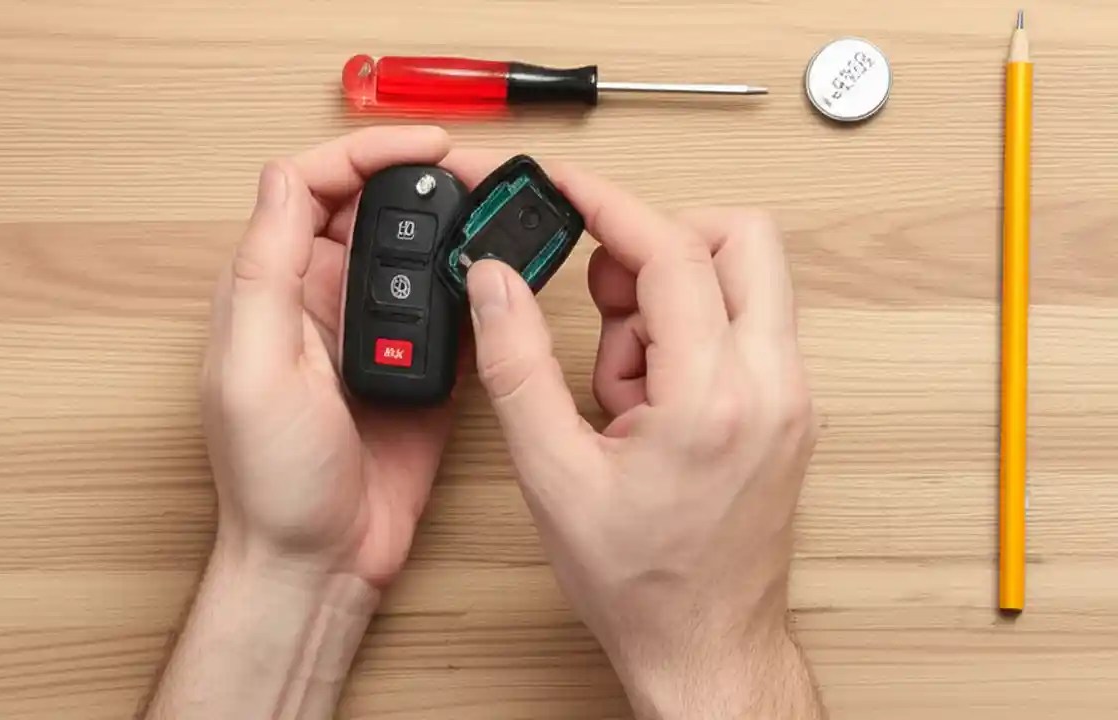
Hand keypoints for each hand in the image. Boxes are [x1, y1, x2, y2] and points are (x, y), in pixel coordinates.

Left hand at [202, 126, 454, 586]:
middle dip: (424, 178)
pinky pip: (455, 312)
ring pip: (420, 254)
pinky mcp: (422, 371)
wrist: (320, 562)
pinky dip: (480, 287)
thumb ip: (264, 272)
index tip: (423, 146)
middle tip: (477, 170)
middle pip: (375, 210)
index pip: (313, 189)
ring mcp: (377, 337)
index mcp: (275, 291)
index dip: (366, 153)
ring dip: (457, 225)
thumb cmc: (272, 482)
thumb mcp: (251, 369)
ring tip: (499, 207)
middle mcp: (324, 304)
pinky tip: (505, 273)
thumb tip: (282, 178)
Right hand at [463, 165, 822, 717]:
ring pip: (744, 280)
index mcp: (714, 399)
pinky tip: (647, 400)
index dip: (610, 204)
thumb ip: (516, 365)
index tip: (568, 187)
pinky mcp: (789, 409)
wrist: (705, 647)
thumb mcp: (552, 474)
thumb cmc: (641, 582)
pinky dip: (689, 335)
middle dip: (661, 241)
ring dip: (670, 299)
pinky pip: (745, 327)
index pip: (672, 251)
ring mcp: (792, 398)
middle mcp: (773, 387)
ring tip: (621, 383)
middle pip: (740, 239)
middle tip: (605, 296)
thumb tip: (494, 285)